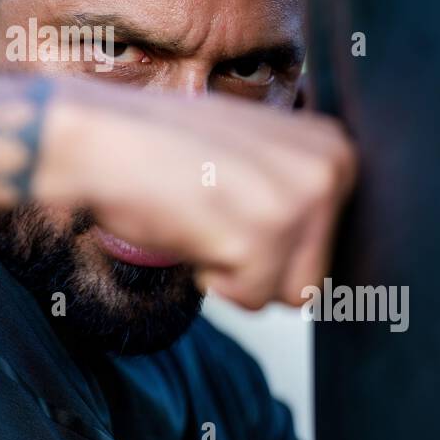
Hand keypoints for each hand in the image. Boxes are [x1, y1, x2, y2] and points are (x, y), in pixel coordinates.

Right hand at [39, 78, 357, 309]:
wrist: (103, 140)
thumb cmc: (164, 147)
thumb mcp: (255, 151)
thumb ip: (295, 185)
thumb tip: (320, 251)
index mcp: (336, 147)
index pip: (335, 241)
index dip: (278, 241)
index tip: (238, 204)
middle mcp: (331, 170)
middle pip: (317, 274)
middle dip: (261, 262)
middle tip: (217, 211)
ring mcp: (301, 203)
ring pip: (291, 292)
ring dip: (240, 273)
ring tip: (206, 218)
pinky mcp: (266, 238)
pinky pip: (251, 298)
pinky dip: (213, 279)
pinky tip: (192, 227)